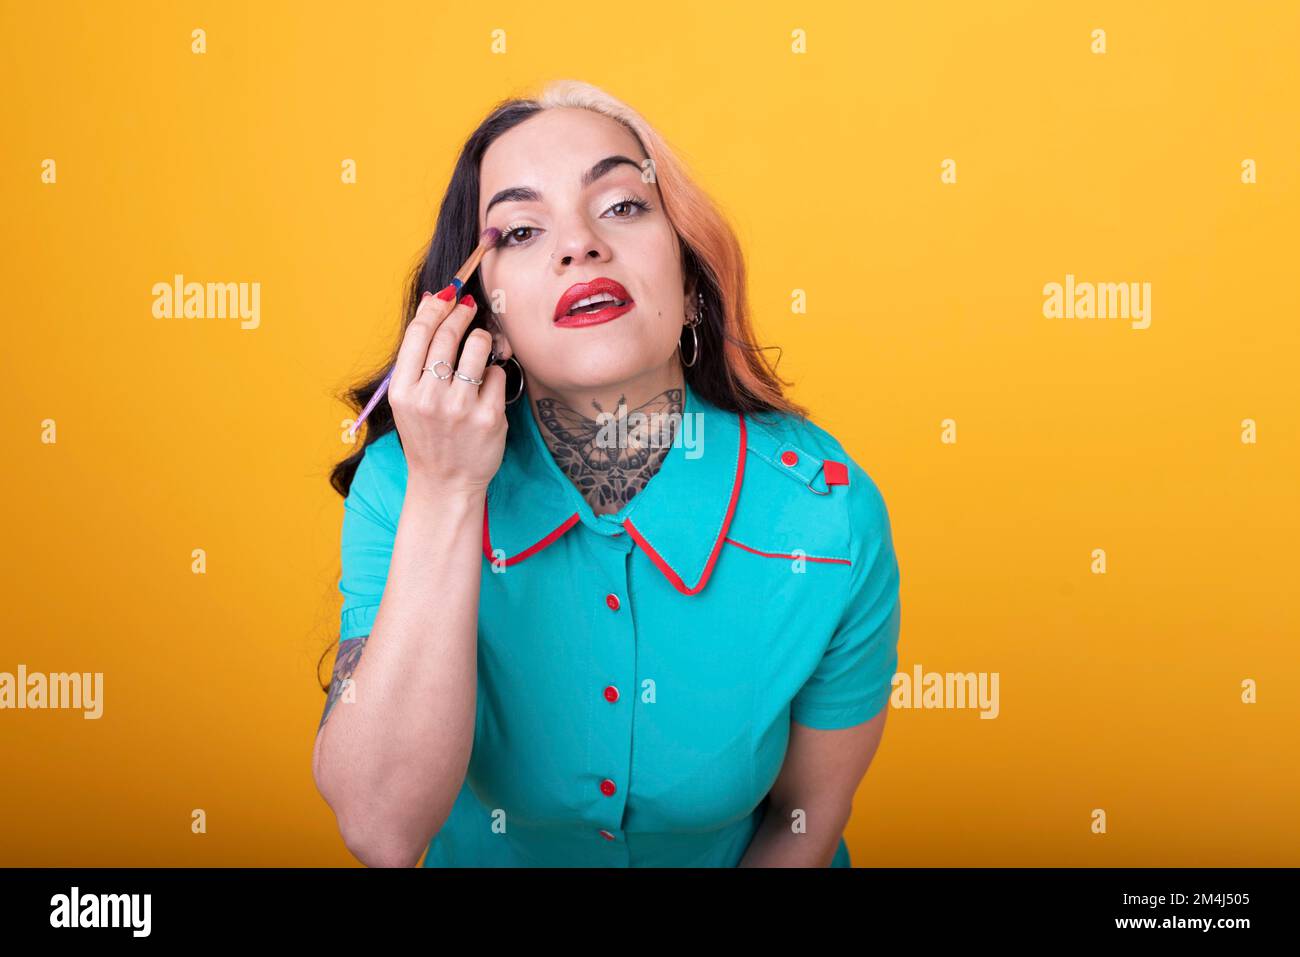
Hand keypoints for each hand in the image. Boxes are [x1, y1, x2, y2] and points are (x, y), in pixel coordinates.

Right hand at [388, 288, 508, 493]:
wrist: (445, 483)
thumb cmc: (428, 436)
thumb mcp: (409, 400)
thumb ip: (417, 357)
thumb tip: (434, 302)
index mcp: (403, 391)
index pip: (420, 332)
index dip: (437, 306)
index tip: (449, 296)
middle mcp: (429, 397)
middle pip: (449, 334)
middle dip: (462, 314)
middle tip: (469, 309)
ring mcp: (460, 408)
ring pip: (478, 346)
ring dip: (482, 340)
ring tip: (480, 348)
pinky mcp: (489, 417)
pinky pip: (498, 374)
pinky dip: (495, 374)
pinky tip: (487, 387)